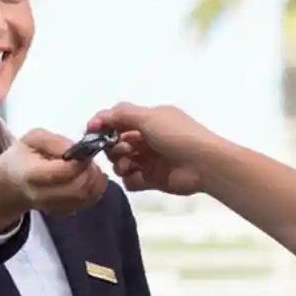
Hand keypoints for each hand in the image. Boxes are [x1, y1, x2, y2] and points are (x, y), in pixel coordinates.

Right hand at [0, 129, 108, 228]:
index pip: (64, 172)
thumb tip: (77, 149)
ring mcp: (52, 208)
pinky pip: (87, 203)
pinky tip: (88, 178)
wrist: (9, 185)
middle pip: (78, 188)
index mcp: (31, 174)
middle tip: (89, 159)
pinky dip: (94, 190)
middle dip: (89, 171)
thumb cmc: (21, 157)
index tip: (84, 150)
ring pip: (85, 198)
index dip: (80, 160)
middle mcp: (42, 196)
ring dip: (95, 181)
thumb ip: (54, 141)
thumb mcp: (32, 139)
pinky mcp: (62, 213)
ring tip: (89, 167)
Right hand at [85, 102, 214, 195]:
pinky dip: (131, 179)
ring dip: (120, 163)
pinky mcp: (152, 179)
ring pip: (121, 161)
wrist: (204, 164)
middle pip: (116, 141)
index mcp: (149, 119)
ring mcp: (150, 159)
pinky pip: (131, 180)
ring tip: (127, 166)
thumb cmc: (177, 136)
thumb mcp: (149, 117)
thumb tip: (98, 117)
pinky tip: (137, 176)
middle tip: (119, 150)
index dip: (103, 124)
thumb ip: (121, 115)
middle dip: (112, 146)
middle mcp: (148, 138)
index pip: (119, 118)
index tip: (91, 132)